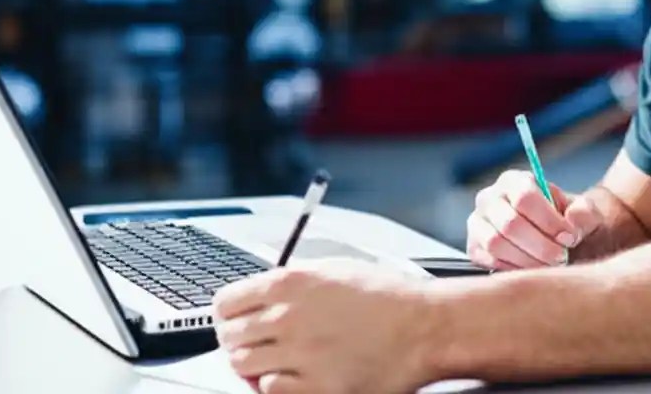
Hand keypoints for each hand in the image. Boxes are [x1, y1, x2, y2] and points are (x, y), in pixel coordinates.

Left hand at [212, 259, 436, 393]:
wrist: (425, 328)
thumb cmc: (388, 298)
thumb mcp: (335, 269)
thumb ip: (294, 280)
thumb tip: (263, 291)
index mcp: (290, 284)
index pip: (226, 302)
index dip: (226, 313)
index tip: (231, 319)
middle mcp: (289, 318)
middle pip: (230, 337)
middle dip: (237, 340)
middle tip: (251, 343)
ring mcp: (301, 355)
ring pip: (243, 366)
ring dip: (252, 365)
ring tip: (272, 362)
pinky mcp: (316, 387)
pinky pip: (270, 391)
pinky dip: (274, 385)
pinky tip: (292, 376)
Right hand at [466, 170, 603, 269]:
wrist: (555, 239)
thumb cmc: (569, 222)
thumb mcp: (586, 213)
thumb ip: (585, 213)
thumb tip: (572, 221)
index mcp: (514, 180)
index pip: (525, 197)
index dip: (548, 221)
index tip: (569, 237)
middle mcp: (490, 198)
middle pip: (510, 223)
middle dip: (541, 246)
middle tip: (562, 257)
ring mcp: (478, 223)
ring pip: (497, 244)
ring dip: (528, 261)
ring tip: (549, 265)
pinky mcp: (474, 248)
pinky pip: (489, 261)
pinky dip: (514, 270)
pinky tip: (533, 270)